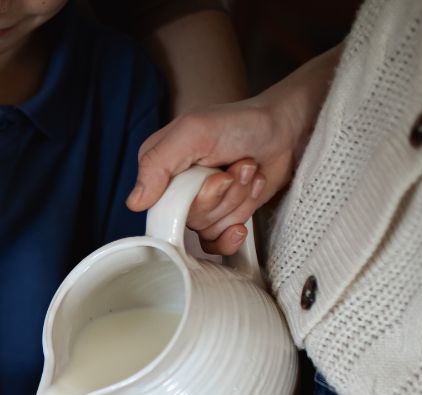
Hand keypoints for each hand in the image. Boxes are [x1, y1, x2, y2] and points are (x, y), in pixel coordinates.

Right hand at [125, 47, 338, 253]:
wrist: (286, 131)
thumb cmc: (241, 123)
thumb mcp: (194, 131)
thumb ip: (158, 163)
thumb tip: (135, 204)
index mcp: (159, 167)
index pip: (157, 206)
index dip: (191, 199)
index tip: (217, 176)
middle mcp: (175, 190)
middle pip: (187, 220)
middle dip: (222, 197)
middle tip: (237, 169)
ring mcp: (199, 206)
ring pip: (207, 230)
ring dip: (237, 202)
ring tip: (248, 173)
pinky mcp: (221, 218)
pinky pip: (216, 244)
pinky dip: (235, 230)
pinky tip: (246, 212)